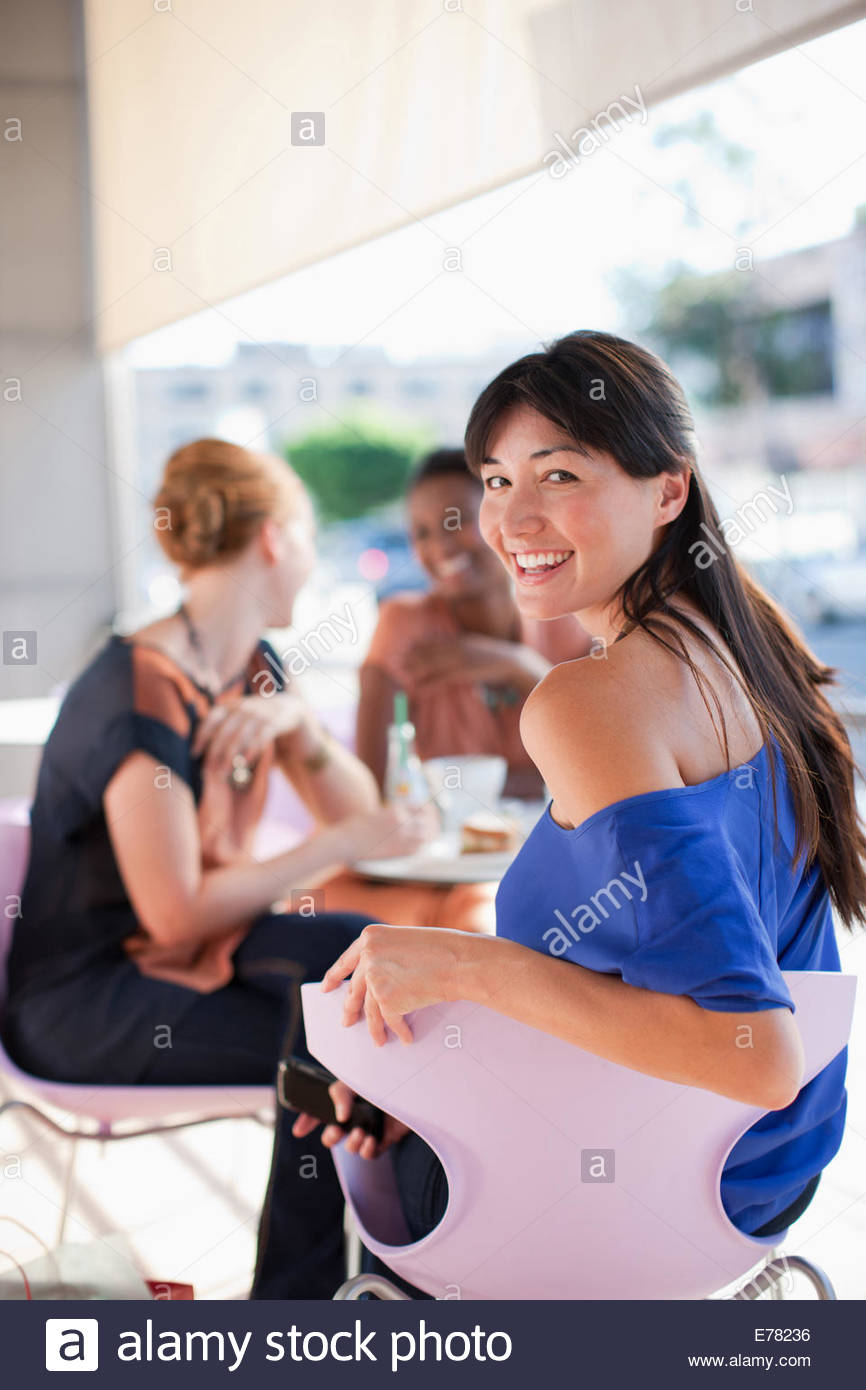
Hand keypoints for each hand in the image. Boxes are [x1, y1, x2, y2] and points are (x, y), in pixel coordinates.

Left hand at [192, 691, 311, 776]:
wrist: (289, 708)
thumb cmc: (257, 720)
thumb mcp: (239, 717)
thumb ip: (223, 728)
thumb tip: (198, 747)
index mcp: (231, 706)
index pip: (211, 719)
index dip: (201, 736)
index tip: (194, 753)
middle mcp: (243, 707)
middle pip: (223, 731)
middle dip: (214, 752)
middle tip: (208, 770)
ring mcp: (259, 714)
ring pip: (239, 736)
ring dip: (229, 756)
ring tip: (223, 772)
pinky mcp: (273, 722)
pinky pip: (259, 738)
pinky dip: (250, 750)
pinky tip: (244, 763)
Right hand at [291, 1077, 409, 1159]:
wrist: (414, 1086)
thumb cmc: (383, 1078)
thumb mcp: (356, 1081)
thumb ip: (340, 1094)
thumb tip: (340, 1118)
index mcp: (345, 1101)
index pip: (319, 1113)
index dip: (307, 1122)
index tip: (299, 1130)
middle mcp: (354, 1116)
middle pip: (332, 1136)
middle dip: (330, 1137)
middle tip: (337, 1130)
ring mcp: (368, 1129)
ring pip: (350, 1146)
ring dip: (350, 1143)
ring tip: (360, 1132)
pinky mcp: (383, 1139)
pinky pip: (368, 1154)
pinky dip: (366, 1150)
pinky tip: (370, 1140)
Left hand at [321, 922, 473, 1045]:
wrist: (460, 961)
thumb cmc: (443, 949)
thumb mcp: (407, 941)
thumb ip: (387, 954)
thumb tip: (374, 980)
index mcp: (370, 937)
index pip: (346, 961)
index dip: (334, 976)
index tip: (326, 988)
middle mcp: (368, 956)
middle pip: (354, 989)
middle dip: (350, 1008)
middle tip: (347, 1021)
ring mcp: (376, 978)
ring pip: (369, 1010)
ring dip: (374, 1028)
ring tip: (378, 1040)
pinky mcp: (388, 1000)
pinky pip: (390, 1021)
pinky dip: (398, 1031)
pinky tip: (405, 1038)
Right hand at [341, 802, 438, 861]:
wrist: (347, 842)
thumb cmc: (358, 826)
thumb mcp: (379, 813)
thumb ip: (395, 814)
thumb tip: (408, 816)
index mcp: (397, 810)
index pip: (423, 808)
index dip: (430, 810)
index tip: (431, 811)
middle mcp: (402, 822)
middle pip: (429, 821)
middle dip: (434, 821)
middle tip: (436, 823)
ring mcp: (401, 838)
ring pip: (427, 835)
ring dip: (432, 833)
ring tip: (434, 833)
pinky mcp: (398, 852)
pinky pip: (418, 848)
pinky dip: (423, 844)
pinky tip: (423, 843)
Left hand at [403, 635, 547, 692]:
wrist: (512, 662)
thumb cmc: (493, 657)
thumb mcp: (476, 646)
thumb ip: (462, 646)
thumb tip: (449, 650)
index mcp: (460, 640)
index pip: (433, 642)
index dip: (416, 645)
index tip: (402, 647)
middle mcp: (457, 648)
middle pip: (428, 652)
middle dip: (410, 656)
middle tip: (394, 660)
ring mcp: (460, 660)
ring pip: (432, 665)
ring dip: (415, 670)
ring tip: (402, 674)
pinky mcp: (464, 673)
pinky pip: (441, 680)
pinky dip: (428, 685)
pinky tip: (418, 689)